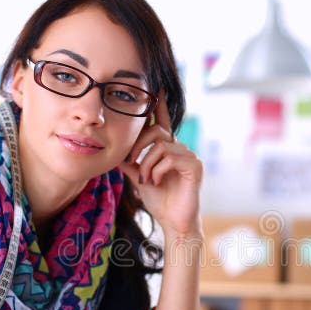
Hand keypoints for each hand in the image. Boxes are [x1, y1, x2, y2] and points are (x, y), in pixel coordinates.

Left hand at [119, 91, 202, 237]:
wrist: (173, 222)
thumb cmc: (159, 201)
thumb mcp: (139, 177)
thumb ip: (130, 161)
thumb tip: (115, 149)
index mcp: (168, 149)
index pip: (163, 122)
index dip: (160, 105)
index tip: (157, 87)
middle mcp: (180, 149)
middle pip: (156, 131)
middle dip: (139, 146)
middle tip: (132, 163)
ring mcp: (190, 156)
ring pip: (160, 145)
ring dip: (146, 164)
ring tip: (146, 179)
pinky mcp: (194, 166)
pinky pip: (169, 157)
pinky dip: (156, 170)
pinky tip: (156, 182)